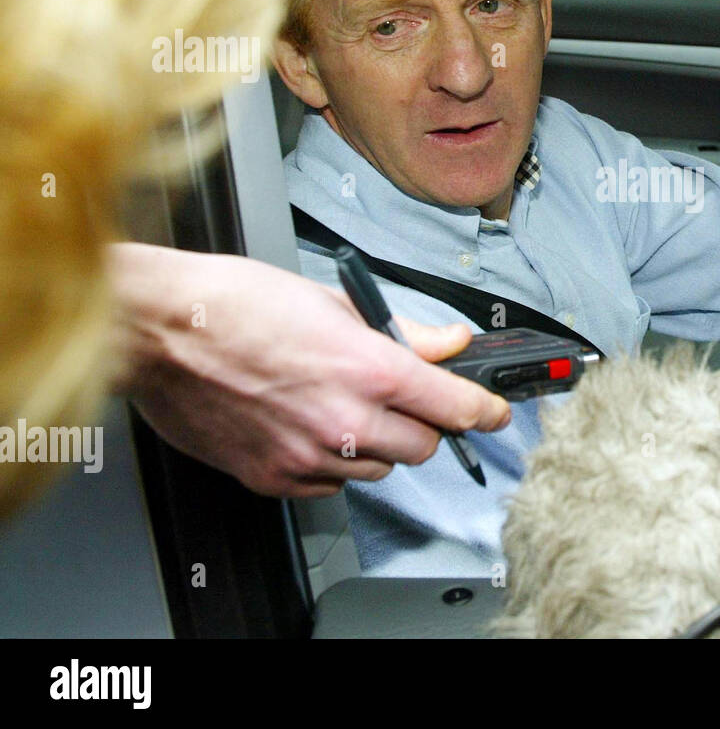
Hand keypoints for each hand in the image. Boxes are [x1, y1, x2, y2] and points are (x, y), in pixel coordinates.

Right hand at [109, 244, 510, 497]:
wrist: (158, 330)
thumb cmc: (233, 304)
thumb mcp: (334, 301)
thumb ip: (404, 331)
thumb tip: (448, 341)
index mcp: (369, 369)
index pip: (456, 407)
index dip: (485, 411)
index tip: (495, 414)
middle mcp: (345, 420)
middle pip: (425, 447)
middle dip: (426, 425)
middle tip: (405, 400)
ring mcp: (308, 456)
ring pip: (379, 470)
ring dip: (378, 445)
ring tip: (344, 406)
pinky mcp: (273, 478)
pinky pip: (330, 485)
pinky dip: (333, 463)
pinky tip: (309, 426)